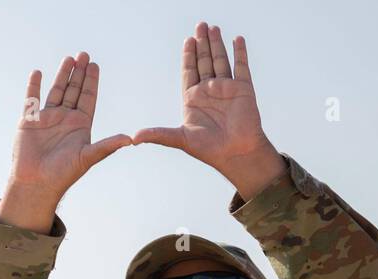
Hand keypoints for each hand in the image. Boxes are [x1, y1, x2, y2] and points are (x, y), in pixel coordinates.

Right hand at [0, 52, 131, 232]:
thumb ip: (107, 146)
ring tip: (69, 59)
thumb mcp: (88, 157)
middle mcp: (65, 119)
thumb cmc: (63, 174)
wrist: (36, 183)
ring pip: (56, 91)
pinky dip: (33, 86)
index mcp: (80, 125)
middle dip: (79, 73)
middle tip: (84, 55)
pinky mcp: (29, 121)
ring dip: (62, 76)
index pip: (87, 98)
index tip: (94, 65)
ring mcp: (47, 119)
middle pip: (74, 91)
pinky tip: (38, 73)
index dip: (91, 82)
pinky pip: (32, 99)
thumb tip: (130, 139)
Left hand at [133, 22, 284, 199]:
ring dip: (217, 44)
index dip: (188, 55)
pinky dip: (240, 53)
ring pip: (220, 60)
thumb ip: (158, 134)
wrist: (236, 154)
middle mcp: (209, 91)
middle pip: (203, 61)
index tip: (187, 40)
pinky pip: (241, 67)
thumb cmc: (209, 149)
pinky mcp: (243, 89)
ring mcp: (227, 88)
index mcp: (193, 99)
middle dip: (202, 43)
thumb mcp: (180, 139)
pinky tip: (237, 39)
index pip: (188, 71)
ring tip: (213, 28)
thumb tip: (134, 138)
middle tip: (200, 25)